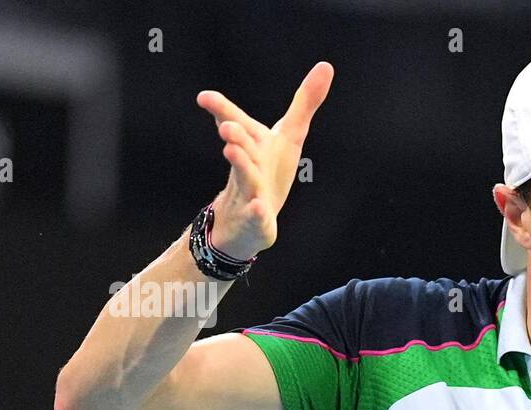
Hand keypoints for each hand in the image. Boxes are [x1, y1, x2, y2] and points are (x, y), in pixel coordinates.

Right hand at [195, 61, 334, 259]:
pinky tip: (260, 209)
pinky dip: (256, 214)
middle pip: (241, 148)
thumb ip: (305, 103)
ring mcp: (250, 194)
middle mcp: (248, 166)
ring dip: (241, 165)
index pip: (237, 123)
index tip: (204, 97)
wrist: (249, 222)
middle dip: (235, 135)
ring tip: (230, 149)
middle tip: (227, 125)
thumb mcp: (289, 137)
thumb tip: (326, 65)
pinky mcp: (258, 221)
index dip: (222, 109)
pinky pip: (256, 218)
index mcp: (253, 145)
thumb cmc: (268, 173)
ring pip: (244, 179)